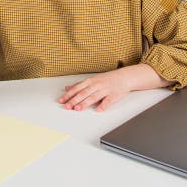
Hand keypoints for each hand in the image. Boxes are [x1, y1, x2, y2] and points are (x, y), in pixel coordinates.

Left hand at [58, 64, 172, 111]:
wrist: (124, 77)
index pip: (77, 88)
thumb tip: (67, 88)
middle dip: (74, 100)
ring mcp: (106, 90)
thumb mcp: (92, 79)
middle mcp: (97, 85)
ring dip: (85, 103)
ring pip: (94, 97)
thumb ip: (80, 85)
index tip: (62, 100)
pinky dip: (103, 105)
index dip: (69, 94)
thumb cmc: (107, 79)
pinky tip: (98, 110)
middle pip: (84, 93)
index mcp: (91, 81)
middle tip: (67, 106)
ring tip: (78, 109)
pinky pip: (108, 101)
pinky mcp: (114, 95)